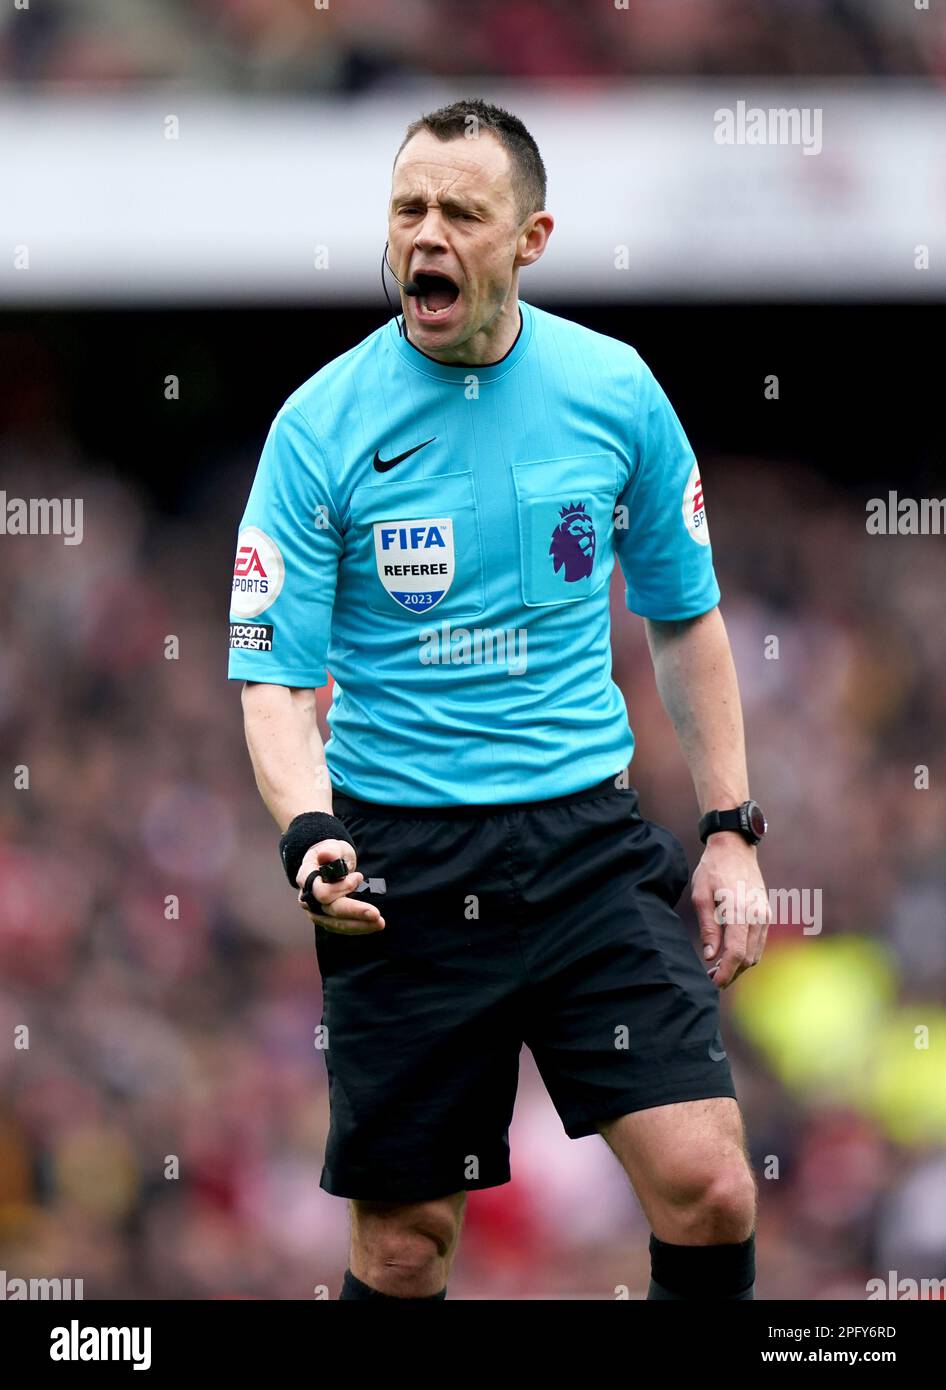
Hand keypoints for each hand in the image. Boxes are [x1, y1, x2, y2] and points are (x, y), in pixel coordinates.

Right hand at [296, 841, 385, 934]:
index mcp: (306, 878)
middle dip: (355, 912)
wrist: (327, 863)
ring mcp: (316, 911)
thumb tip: (330, 856)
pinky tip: (372, 925)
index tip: (359, 877)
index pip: (321, 891)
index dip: (341, 887)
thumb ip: (330, 850)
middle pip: (331, 910)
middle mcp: (308, 898)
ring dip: (360, 925)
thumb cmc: (330, 853)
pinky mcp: (326, 919)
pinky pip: (341, 927)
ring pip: (336, 923)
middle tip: (376, 915)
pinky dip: (358, 927)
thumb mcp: (331, 845)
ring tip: (380, 923)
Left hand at [690, 832, 769, 989]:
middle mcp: (757, 915)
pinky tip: (730, 955)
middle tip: (711, 979)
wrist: (735, 847)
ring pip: (756, 953)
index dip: (726, 973)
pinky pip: (759, 942)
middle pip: (749, 958)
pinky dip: (747, 954)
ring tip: (718, 970)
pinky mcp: (766, 913)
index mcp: (740, 911)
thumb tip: (711, 956)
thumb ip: (707, 928)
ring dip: (740, 966)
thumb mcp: (701, 895)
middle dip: (731, 973)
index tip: (714, 983)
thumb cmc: (713, 869)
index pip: (737, 953)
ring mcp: (765, 915)